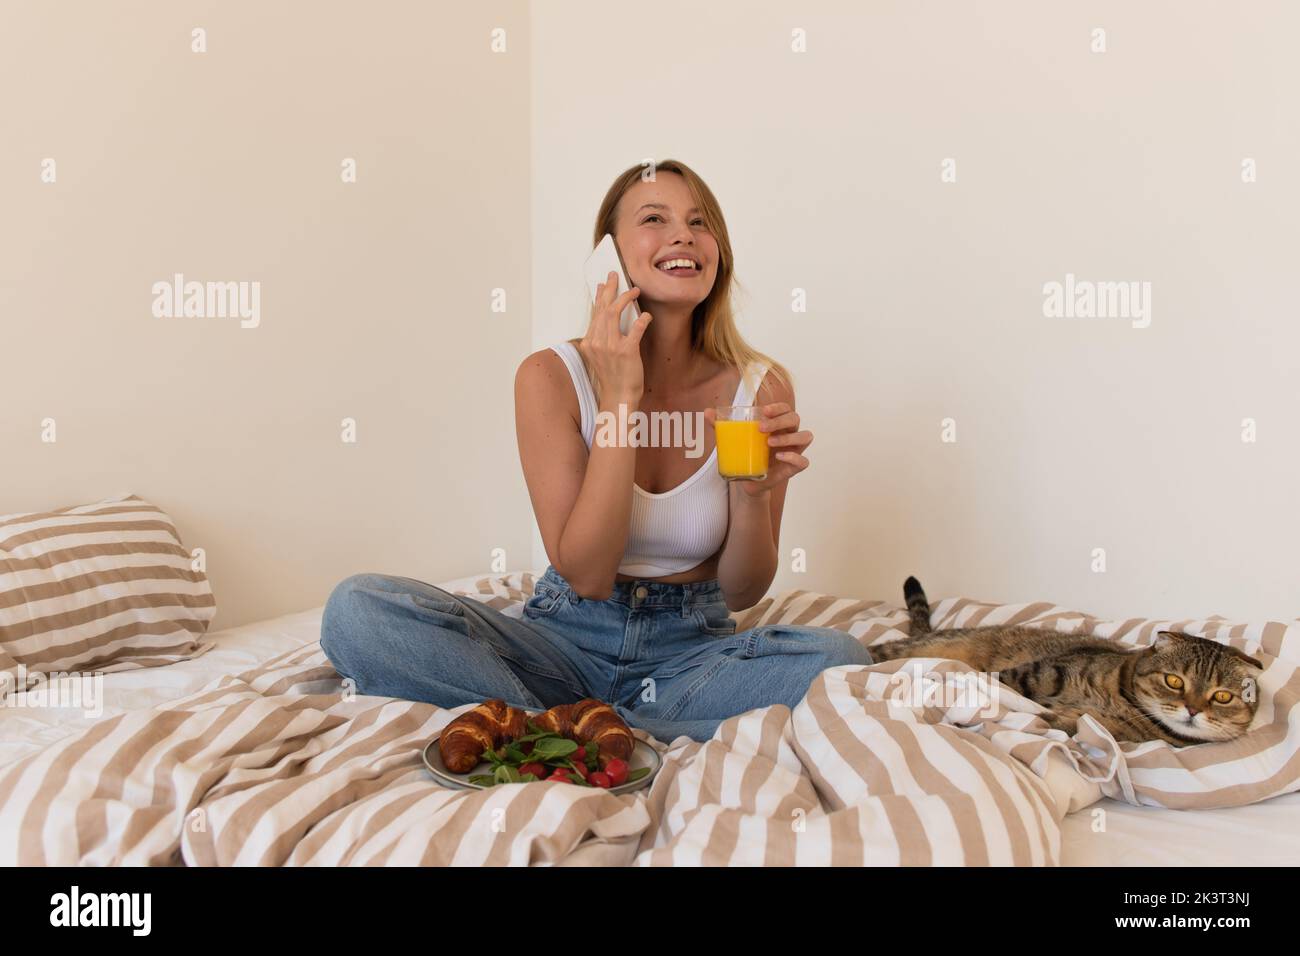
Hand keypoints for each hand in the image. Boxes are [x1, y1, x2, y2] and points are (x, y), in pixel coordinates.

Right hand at [579, 270, 652, 403]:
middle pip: (602, 308)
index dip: (600, 296)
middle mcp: (597, 342)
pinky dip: (642, 319)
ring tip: (635, 290)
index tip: (603, 284)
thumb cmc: (613, 377)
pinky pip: (635, 328)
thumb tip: (607, 316)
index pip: (595, 313)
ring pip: (614, 313)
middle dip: (609, 289)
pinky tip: (646, 315)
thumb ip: (602, 336)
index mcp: (589, 342)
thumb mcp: (600, 355)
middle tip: (615, 275)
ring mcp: (610, 347)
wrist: (619, 396)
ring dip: (625, 298)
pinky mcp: (626, 352)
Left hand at [704, 402, 811, 497]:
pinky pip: (803, 461)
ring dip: (789, 437)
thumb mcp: (732, 439)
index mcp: (778, 424)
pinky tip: (779, 457)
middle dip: (779, 421)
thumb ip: (720, 426)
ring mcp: (794, 450)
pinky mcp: (793, 467)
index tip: (764, 411)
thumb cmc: (744, 454)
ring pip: (805, 437)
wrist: (746, 481)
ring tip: (770, 442)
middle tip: (761, 428)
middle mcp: (789, 434)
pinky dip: (794, 457)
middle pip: (795, 419)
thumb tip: (707, 412)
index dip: (778, 407)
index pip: (785, 409)